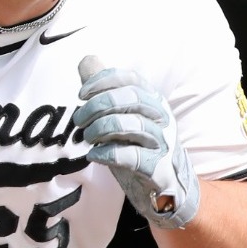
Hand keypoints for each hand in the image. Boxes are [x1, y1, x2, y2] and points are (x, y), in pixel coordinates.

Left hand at [74, 56, 198, 229]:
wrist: (167, 186)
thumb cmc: (139, 146)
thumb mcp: (123, 115)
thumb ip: (104, 89)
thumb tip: (88, 61)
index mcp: (153, 100)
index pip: (130, 79)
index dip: (103, 81)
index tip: (82, 93)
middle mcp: (161, 117)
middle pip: (131, 99)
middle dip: (98, 105)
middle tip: (79, 119)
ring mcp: (162, 143)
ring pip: (134, 125)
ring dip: (102, 129)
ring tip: (87, 138)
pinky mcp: (157, 168)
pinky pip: (133, 156)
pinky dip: (109, 153)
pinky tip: (94, 154)